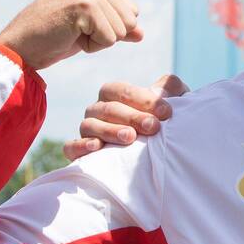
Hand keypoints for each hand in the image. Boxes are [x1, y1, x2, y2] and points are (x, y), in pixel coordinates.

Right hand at [0, 0, 142, 71]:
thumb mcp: (91, 28)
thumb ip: (117, 26)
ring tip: (71, 32)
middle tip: (74, 30)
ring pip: (122, 31)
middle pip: (131, 20)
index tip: (81, 24)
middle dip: (106, 34)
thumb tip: (142, 33)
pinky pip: (109, 39)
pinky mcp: (84, 5)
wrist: (19, 47)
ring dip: (98, 40)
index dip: (109, 27)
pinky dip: (91, 46)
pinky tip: (68, 36)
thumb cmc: (53, 36)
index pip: (132, 11)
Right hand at [63, 74, 189, 161]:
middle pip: (108, 108)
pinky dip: (81, 146)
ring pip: (89, 125)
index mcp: (115, 95)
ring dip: (110, 130)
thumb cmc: (162, 124)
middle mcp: (98, 110)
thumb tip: (165, 87)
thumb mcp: (171, 105)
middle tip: (153, 126)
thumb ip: (171, 90)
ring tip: (130, 137)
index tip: (166, 112)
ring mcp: (87, 130)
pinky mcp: (79, 152)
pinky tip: (97, 147)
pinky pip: (71, 146)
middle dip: (132, 117)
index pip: (121, 91)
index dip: (143, 99)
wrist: (155, 156)